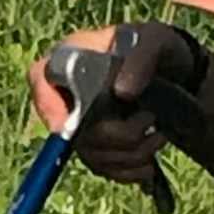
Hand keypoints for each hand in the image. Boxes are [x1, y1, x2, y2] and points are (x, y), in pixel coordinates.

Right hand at [27, 22, 205, 193]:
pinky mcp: (94, 148)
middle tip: (149, 122)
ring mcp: (79, 124)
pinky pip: (103, 169)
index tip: (70, 126)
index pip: (41, 79)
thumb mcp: (157, 42)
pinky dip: (128, 171)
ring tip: (157, 137)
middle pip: (74, 131)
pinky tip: (148, 161)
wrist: (172, 74)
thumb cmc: (159, 50)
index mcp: (73, 57)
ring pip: (91, 155)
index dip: (48, 105)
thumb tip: (123, 91)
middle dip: (117, 137)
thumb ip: (142, 58)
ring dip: (130, 155)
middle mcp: (69, 93)